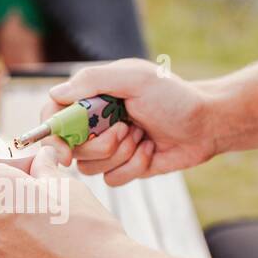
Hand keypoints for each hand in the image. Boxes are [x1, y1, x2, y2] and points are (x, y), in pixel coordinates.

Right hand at [39, 58, 213, 185]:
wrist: (206, 123)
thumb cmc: (173, 95)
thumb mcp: (135, 78)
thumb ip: (93, 81)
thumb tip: (55, 95)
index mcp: (91, 97)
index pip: (53, 116)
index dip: (51, 135)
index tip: (63, 151)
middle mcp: (94, 122)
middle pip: (71, 148)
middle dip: (102, 144)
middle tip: (127, 127)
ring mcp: (108, 147)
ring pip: (90, 168)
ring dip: (121, 154)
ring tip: (142, 136)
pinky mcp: (124, 167)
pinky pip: (112, 179)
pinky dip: (134, 167)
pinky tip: (150, 149)